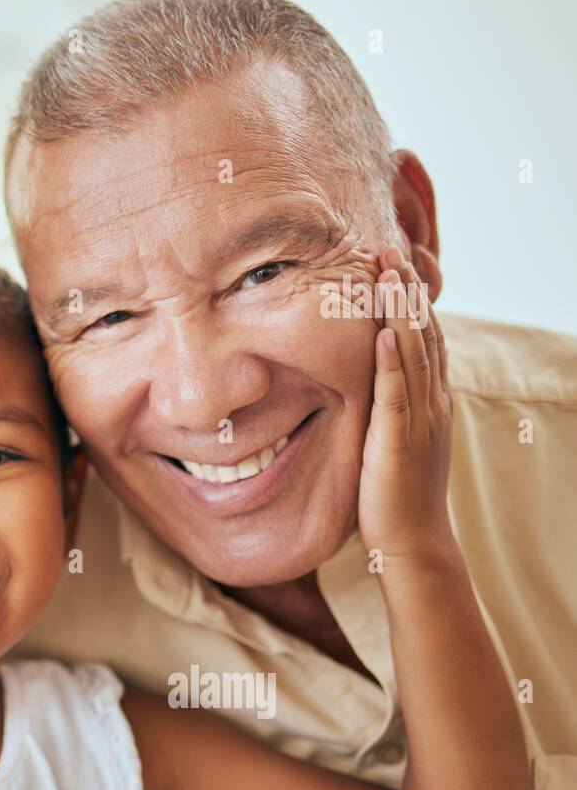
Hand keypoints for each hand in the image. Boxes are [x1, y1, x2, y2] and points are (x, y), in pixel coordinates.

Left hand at [357, 246, 455, 566]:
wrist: (412, 542)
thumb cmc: (394, 494)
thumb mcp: (389, 438)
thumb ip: (382, 406)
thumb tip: (359, 379)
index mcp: (428, 399)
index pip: (424, 336)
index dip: (412, 297)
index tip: (396, 261)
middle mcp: (430, 401)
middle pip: (422, 333)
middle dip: (408, 289)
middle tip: (390, 247)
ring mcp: (419, 419)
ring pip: (413, 354)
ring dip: (400, 310)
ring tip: (387, 271)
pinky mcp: (399, 440)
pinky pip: (397, 394)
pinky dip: (392, 361)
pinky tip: (382, 334)